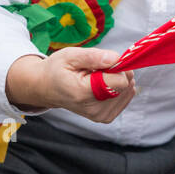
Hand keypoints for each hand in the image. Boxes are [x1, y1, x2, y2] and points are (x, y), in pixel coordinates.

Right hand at [4, 48, 135, 122]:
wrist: (46, 88)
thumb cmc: (57, 69)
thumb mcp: (70, 56)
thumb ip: (94, 57)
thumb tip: (116, 59)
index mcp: (84, 93)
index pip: (120, 81)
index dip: (117, 67)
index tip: (104, 62)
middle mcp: (94, 109)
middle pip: (126, 86)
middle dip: (117, 72)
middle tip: (97, 69)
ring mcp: (100, 116)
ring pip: (127, 91)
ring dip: (117, 80)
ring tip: (96, 77)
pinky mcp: (105, 117)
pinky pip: (125, 97)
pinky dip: (117, 88)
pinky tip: (102, 85)